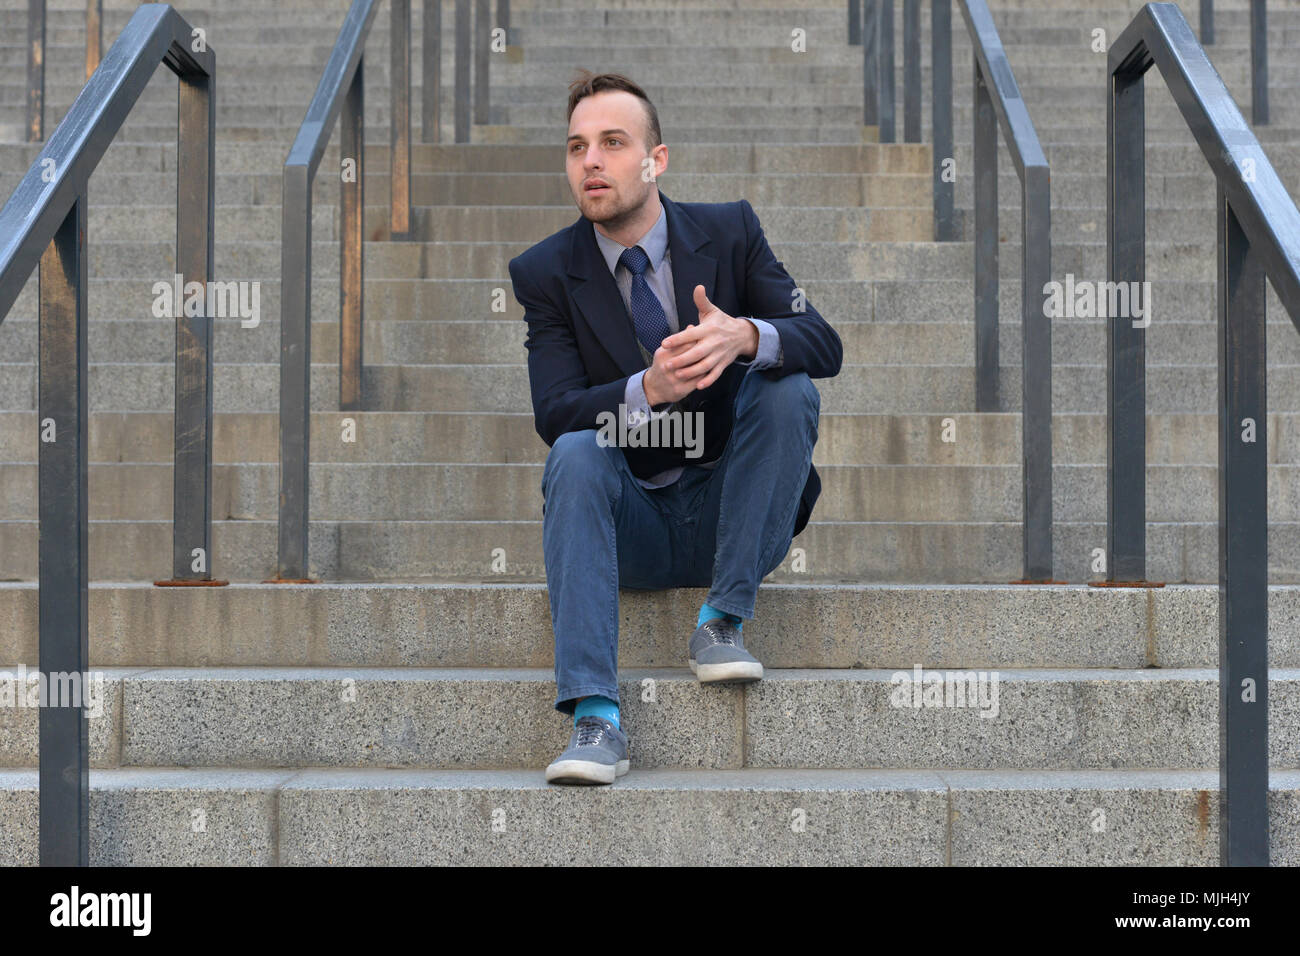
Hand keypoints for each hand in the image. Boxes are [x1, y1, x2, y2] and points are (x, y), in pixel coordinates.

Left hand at [643, 285, 756, 403]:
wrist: (743, 335)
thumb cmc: (721, 322)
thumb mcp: (712, 311)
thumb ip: (702, 301)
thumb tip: (698, 287)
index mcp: (708, 329)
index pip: (691, 334)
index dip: (678, 339)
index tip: (664, 343)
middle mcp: (714, 342)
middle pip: (697, 353)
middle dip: (682, 359)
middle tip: (667, 365)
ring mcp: (719, 354)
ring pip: (705, 365)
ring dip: (692, 372)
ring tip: (678, 375)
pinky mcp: (724, 363)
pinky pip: (716, 373)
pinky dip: (708, 380)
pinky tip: (698, 386)